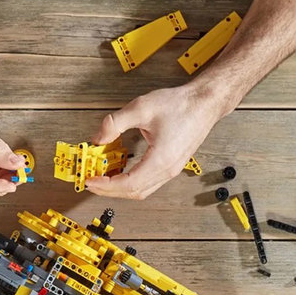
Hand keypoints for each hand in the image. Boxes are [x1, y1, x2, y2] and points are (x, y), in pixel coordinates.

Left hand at [87, 85, 226, 199]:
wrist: (204, 103)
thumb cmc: (180, 105)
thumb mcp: (141, 108)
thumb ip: (115, 123)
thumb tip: (97, 138)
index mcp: (161, 160)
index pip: (128, 184)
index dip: (106, 185)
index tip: (91, 180)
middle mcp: (168, 170)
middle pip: (134, 192)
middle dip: (109, 190)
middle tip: (92, 181)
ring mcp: (172, 170)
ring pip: (142, 190)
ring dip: (120, 188)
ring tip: (104, 178)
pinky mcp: (172, 166)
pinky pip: (149, 182)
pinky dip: (132, 182)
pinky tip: (121, 172)